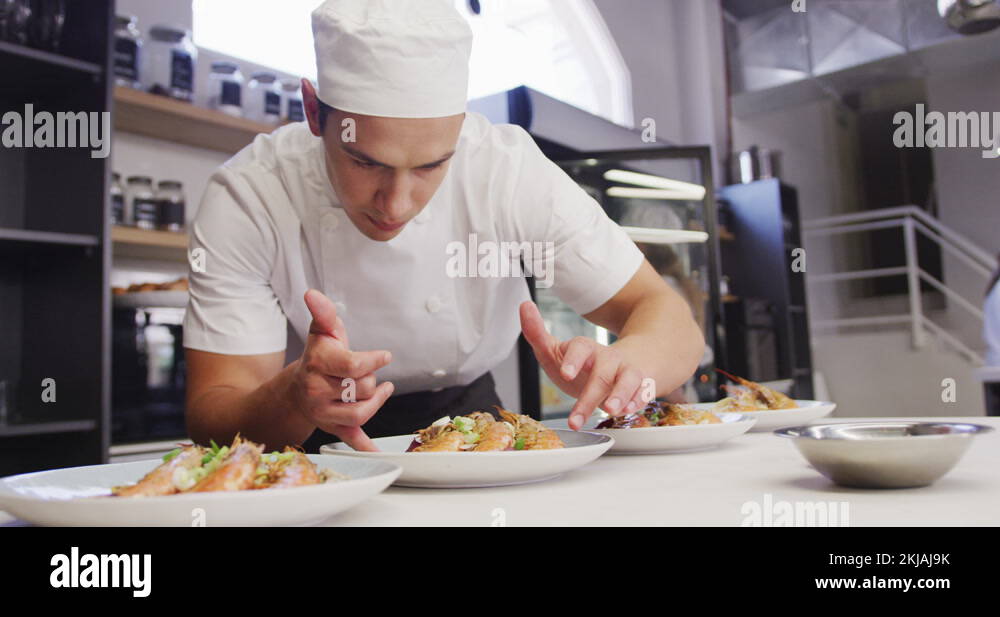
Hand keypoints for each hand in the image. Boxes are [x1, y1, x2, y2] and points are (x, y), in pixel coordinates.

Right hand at [292, 289, 393, 450]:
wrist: (297, 389)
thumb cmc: (319, 355)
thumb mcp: (322, 331)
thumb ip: (323, 312)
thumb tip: (313, 293)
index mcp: (316, 364)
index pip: (353, 366)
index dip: (373, 360)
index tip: (385, 356)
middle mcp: (316, 391)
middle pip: (361, 388)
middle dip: (370, 379)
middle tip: (365, 374)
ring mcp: (323, 412)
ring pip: (362, 411)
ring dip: (376, 400)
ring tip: (379, 390)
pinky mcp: (332, 428)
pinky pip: (350, 440)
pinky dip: (364, 448)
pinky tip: (378, 453)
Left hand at [519, 301, 651, 430]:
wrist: (627, 363)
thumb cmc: (587, 363)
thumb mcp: (557, 351)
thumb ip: (537, 334)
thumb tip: (524, 305)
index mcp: (586, 349)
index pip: (581, 347)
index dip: (573, 359)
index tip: (565, 373)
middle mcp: (609, 358)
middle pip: (602, 373)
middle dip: (589, 397)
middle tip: (575, 419)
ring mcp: (628, 371)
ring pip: (628, 379)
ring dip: (620, 394)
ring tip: (611, 409)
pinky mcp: (643, 385)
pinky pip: (645, 391)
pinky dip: (639, 400)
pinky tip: (630, 409)